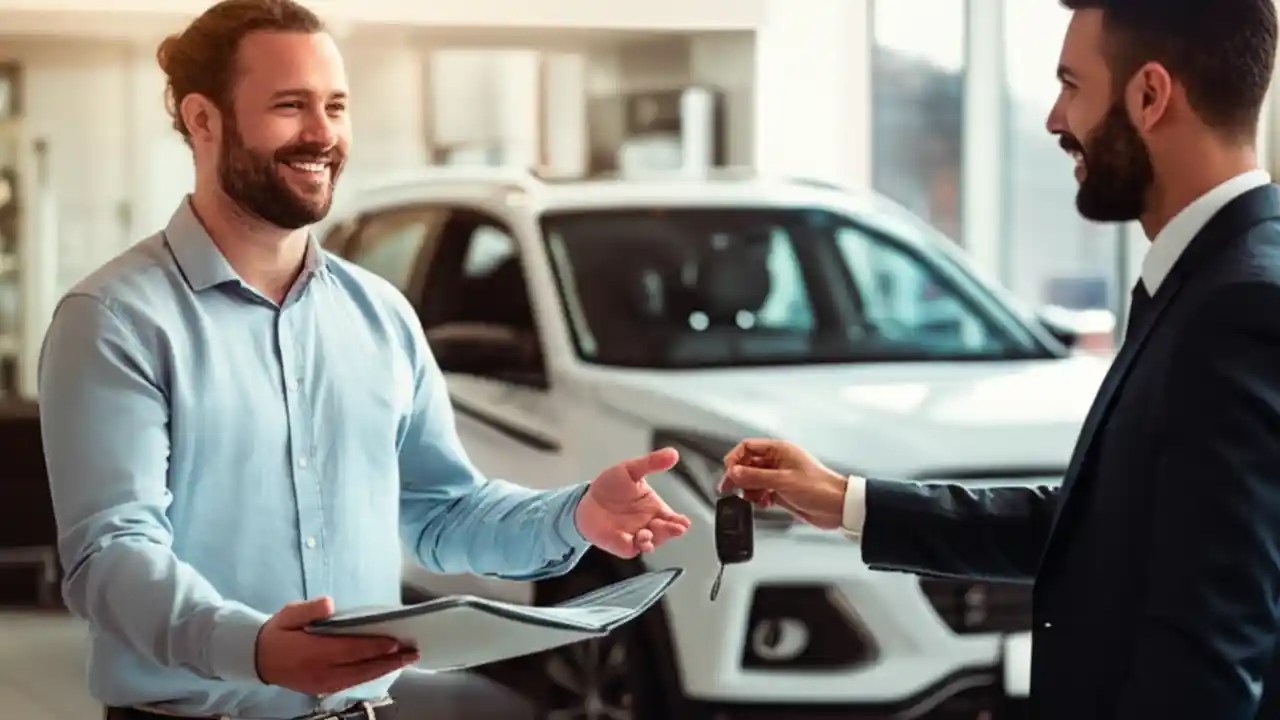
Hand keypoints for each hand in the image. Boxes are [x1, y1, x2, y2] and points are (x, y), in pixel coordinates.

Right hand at [255, 597, 418, 694]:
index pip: (350, 650)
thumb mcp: (288, 614)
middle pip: (361, 668)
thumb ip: (310, 609)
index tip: (395, 642)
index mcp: (312, 652)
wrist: (257, 658)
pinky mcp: (323, 688)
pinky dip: (370, 676)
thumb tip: (330, 605)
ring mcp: (323, 683)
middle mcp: (320, 671)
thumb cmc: (277, 633)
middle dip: (389, 661)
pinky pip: (352, 683)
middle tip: (413, 653)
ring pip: (360, 679)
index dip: (374, 647)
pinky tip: (383, 668)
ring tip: (405, 660)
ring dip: (384, 670)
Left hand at [575, 448, 692, 556]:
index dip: (680, 522)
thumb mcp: (631, 470)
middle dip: (670, 531)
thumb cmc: (611, 486)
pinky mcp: (621, 544)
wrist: (586, 500)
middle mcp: (648, 524)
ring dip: (652, 539)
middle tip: (672, 527)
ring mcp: (635, 536)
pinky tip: (634, 539)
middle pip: (666, 532)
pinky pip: (630, 549)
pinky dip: (633, 545)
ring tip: (648, 533)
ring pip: (650, 542)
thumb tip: (673, 453)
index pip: (673, 518)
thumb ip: (651, 463)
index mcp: (655, 508)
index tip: (683, 523)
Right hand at [720, 439, 847, 529]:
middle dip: (738, 477)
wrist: (838, 507)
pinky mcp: (782, 491)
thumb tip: (734, 473)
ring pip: (753, 480)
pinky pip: (762, 492)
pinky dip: (759, 498)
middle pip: (748, 464)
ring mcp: (780, 477)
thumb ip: (756, 477)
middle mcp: (778, 461)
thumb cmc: (820, 488)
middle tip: (729, 489)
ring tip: (752, 498)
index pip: (748, 447)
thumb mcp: (783, 481)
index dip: (735, 459)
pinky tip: (764, 503)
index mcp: (780, 450)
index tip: (729, 473)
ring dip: (749, 490)